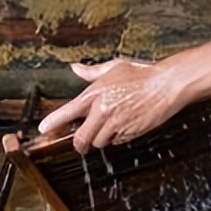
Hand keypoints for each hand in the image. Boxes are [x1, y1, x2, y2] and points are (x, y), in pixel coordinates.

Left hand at [37, 59, 182, 154]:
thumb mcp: (115, 67)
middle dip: (79, 144)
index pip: (68, 111)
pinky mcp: (129, 133)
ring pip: (100, 142)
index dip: (54, 122)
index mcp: (96, 93)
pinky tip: (125, 125)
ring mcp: (116, 124)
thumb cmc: (143, 74)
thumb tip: (76, 68)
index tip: (43, 129)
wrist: (166, 85)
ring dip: (102, 138)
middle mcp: (103, 110)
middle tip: (80, 144)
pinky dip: (118, 138)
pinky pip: (117, 142)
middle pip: (81, 138)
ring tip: (112, 124)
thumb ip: (92, 72)